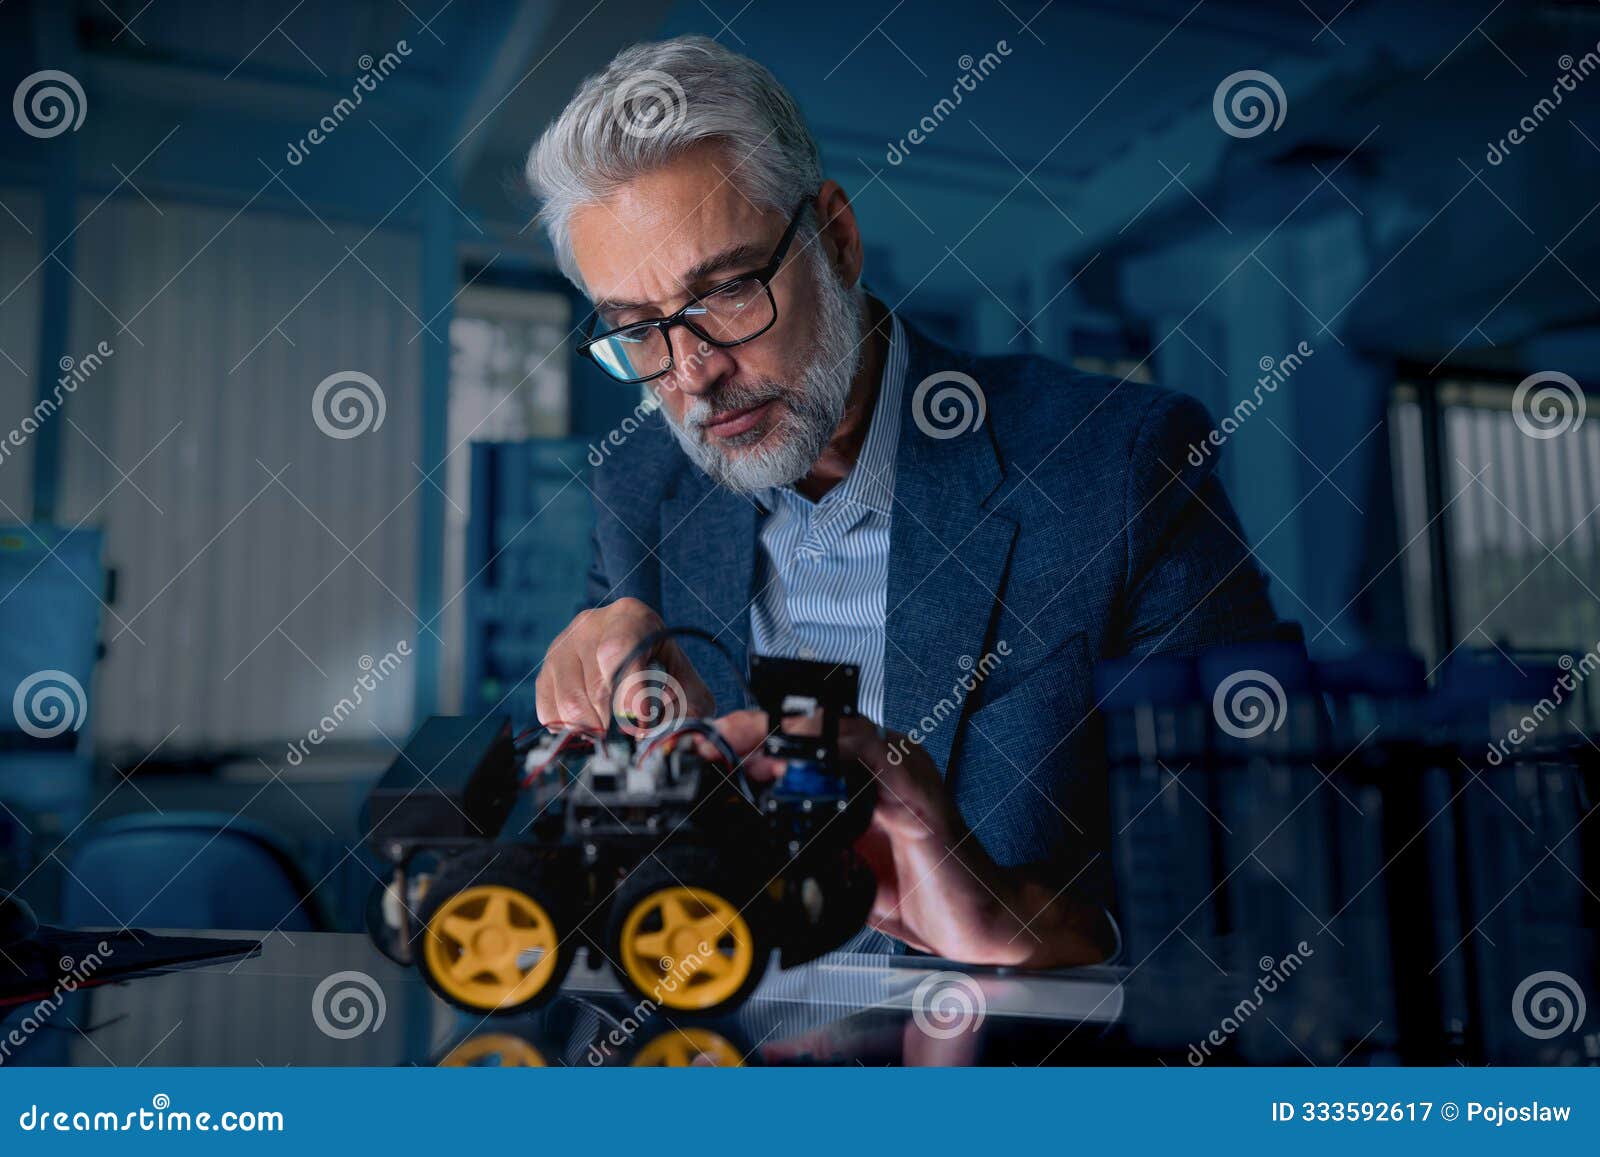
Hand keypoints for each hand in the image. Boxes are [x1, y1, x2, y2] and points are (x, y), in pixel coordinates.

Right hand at [534, 598, 713, 731]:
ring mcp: (563, 645)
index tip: (642, 719)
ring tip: (610, 733)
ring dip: (593, 728)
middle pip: (595, 684)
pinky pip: (548, 709)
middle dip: (614, 720)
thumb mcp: (687, 683)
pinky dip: (569, 728)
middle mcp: (590, 624)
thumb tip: (659, 737)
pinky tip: (589, 726)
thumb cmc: (664, 670)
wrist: (635, 651)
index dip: (630, 688)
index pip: (619, 650)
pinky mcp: (546, 670)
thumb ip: (687, 709)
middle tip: (629, 736)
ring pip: (569, 701)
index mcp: (630, 616)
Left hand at [715, 711, 1112, 966]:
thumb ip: (800, 841)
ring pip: (836, 731)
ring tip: (742, 747)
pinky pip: (876, 756)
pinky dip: (835, 746)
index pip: (797, 742)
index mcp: (860, 774)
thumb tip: (742, 839)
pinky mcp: (918, 792)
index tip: (704, 749)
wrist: (976, 922)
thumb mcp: (838, 864)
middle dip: (753, 732)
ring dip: (783, 736)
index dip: (748, 740)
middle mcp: (881, 763)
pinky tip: (801, 749)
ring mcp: (902, 771)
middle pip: (809, 728)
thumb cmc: (916, 889)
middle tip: (710, 744)